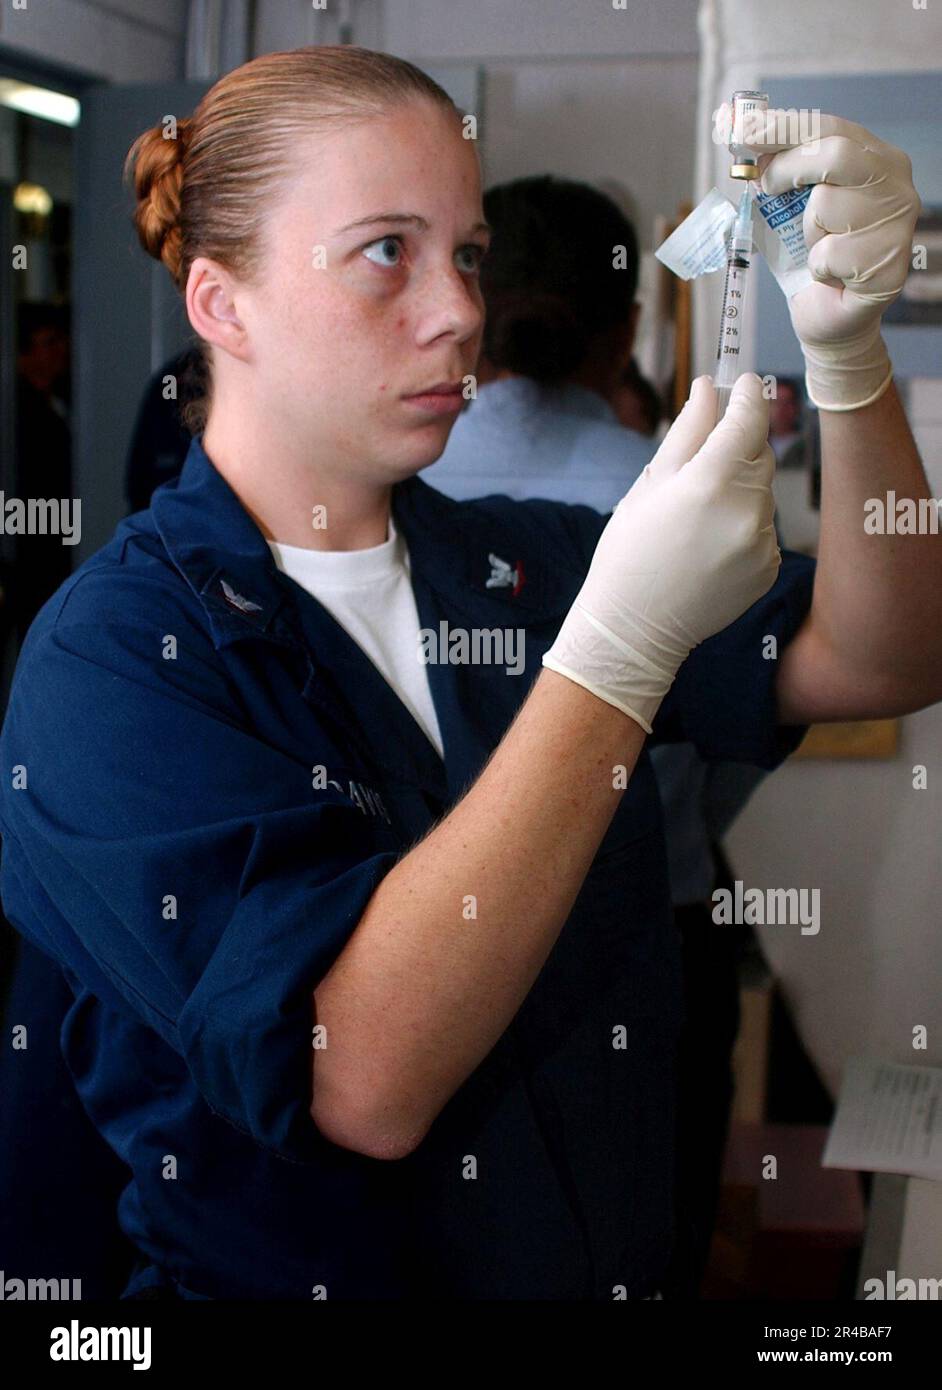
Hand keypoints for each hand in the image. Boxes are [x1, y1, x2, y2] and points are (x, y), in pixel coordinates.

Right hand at [543, 374, 779, 732]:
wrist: (635, 627)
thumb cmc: (631, 551)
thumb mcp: (650, 484)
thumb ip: (687, 432)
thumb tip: (709, 387)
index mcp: (709, 482)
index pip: (749, 419)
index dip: (749, 395)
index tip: (746, 382)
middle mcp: (745, 510)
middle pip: (759, 454)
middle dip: (738, 449)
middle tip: (701, 466)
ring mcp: (761, 543)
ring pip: (763, 493)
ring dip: (739, 491)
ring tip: (696, 520)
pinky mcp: (768, 568)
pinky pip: (764, 529)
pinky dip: (744, 527)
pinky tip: (709, 547)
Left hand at [746, 109, 919, 410]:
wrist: (830, 317)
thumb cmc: (811, 255)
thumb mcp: (793, 204)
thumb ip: (780, 170)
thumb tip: (741, 138)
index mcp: (876, 159)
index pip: (829, 126)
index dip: (781, 126)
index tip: (741, 127)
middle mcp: (896, 186)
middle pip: (835, 154)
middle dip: (788, 169)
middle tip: (767, 186)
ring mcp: (897, 226)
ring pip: (828, 206)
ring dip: (806, 232)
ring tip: (817, 248)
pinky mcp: (888, 267)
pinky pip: (830, 254)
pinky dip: (816, 267)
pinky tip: (830, 275)